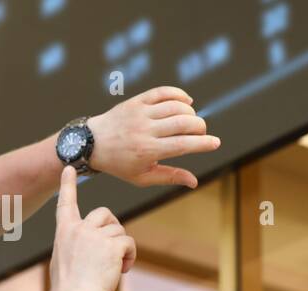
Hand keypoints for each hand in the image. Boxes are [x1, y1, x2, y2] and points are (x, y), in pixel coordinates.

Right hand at [48, 166, 136, 290]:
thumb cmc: (67, 288)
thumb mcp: (63, 260)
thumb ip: (77, 246)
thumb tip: (94, 247)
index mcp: (64, 231)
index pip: (66, 202)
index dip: (68, 185)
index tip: (69, 168)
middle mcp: (79, 229)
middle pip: (104, 213)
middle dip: (113, 227)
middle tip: (114, 246)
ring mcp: (96, 236)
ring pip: (119, 231)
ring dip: (122, 248)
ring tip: (116, 267)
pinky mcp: (112, 245)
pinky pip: (128, 243)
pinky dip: (130, 256)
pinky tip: (122, 269)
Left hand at [87, 86, 220, 187]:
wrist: (92, 143)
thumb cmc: (119, 164)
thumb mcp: (142, 177)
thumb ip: (169, 176)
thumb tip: (195, 182)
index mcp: (147, 151)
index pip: (183, 144)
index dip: (203, 143)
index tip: (216, 143)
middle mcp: (144, 130)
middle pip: (183, 123)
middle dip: (200, 127)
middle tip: (201, 133)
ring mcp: (141, 113)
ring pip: (176, 106)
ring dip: (191, 112)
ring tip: (192, 121)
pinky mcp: (137, 101)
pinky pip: (163, 92)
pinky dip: (179, 94)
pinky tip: (187, 102)